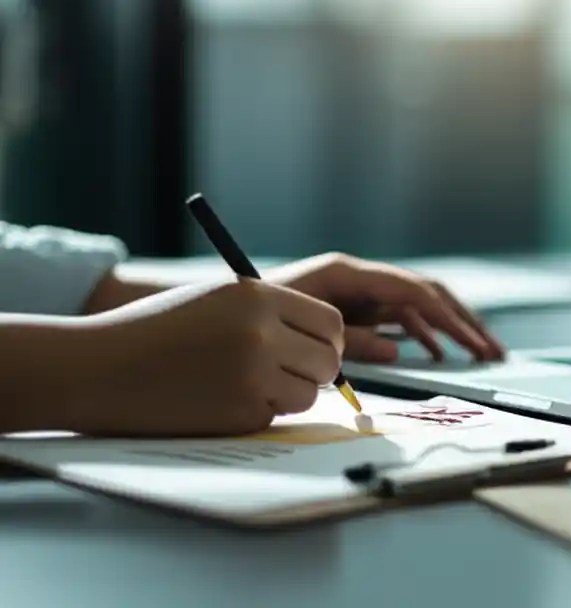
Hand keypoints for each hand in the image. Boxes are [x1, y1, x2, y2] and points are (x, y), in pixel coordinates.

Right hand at [76, 279, 344, 435]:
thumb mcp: (216, 298)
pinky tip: (218, 400)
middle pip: (327, 360)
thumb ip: (270, 312)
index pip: (330, 322)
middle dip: (315, 371)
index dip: (326, 339)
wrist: (97, 367)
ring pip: (307, 394)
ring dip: (287, 395)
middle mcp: (261, 334)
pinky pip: (273, 417)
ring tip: (245, 385)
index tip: (313, 348)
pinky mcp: (239, 413)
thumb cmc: (154, 330)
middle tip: (289, 373)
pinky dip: (255, 413)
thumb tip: (327, 339)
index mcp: (258, 297)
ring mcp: (252, 376)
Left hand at [265, 253, 504, 362]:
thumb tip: (399, 348)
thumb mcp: (307, 329)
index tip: (472, 341)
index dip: (448, 318)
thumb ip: (353, 339)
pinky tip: (439, 354)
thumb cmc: (260, 314)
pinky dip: (424, 334)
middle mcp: (362, 276)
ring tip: (479, 353)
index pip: (414, 291)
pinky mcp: (358, 305)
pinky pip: (401, 317)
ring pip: (420, 306)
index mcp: (350, 272)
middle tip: (492, 349)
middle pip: (428, 294)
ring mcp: (362, 291)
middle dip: (463, 321)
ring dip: (452, 328)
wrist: (225, 310)